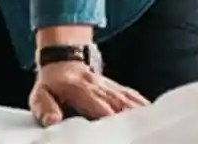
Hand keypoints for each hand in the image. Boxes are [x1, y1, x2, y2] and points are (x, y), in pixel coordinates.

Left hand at [29, 61, 148, 125]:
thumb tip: (52, 121)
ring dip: (141, 117)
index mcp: (81, 90)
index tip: (117, 134)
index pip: (99, 108)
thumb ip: (45, 108)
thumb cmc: (52, 84)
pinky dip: (146, 109)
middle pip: (120, 107)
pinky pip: (136, 100)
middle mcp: (100, 89)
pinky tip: (158, 119)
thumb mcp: (39, 95)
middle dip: (130, 123)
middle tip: (138, 136)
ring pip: (132, 103)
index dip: (110, 120)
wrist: (63, 61)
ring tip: (152, 132)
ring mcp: (112, 89)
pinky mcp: (120, 91)